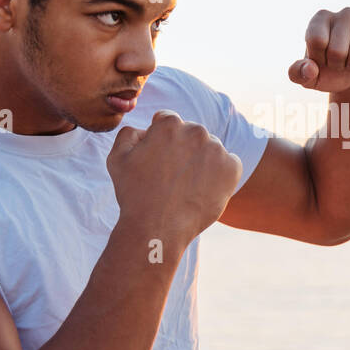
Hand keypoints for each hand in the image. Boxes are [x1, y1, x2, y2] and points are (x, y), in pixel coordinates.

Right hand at [107, 110, 242, 241]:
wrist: (157, 228)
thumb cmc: (135, 194)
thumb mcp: (117, 158)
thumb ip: (130, 133)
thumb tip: (147, 130)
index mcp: (169, 124)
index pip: (168, 122)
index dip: (161, 142)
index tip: (159, 162)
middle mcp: (195, 131)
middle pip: (191, 134)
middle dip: (183, 150)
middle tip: (172, 177)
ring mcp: (216, 149)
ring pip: (210, 149)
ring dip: (202, 162)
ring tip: (186, 187)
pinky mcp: (232, 168)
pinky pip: (229, 164)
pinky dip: (220, 175)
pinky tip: (203, 189)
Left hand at [287, 7, 349, 93]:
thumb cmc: (329, 71)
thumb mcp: (308, 76)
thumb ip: (298, 73)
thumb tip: (310, 69)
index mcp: (321, 17)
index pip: (316, 40)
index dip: (319, 58)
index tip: (322, 58)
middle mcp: (345, 13)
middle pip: (337, 51)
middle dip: (338, 66)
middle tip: (341, 62)